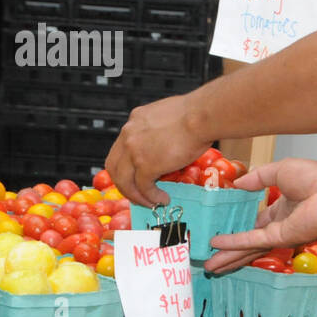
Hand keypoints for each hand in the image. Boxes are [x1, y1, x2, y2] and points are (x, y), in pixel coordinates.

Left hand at [105, 94, 211, 208]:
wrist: (201, 116)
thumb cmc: (197, 113)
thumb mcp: (170, 117)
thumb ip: (163, 130)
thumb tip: (171, 143)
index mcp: (135, 120)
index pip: (121, 147)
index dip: (126, 165)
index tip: (136, 175)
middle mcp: (129, 134)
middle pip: (114, 166)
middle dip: (124, 184)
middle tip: (137, 194)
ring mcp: (134, 150)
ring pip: (124, 180)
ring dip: (135, 195)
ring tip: (149, 203)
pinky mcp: (145, 165)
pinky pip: (143, 187)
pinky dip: (151, 197)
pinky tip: (163, 199)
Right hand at [204, 159, 316, 273]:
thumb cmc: (316, 178)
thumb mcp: (280, 170)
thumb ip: (258, 177)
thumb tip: (238, 183)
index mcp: (284, 207)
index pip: (257, 221)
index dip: (240, 226)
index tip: (222, 229)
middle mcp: (281, 223)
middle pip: (250, 241)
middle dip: (230, 251)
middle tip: (211, 256)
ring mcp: (280, 233)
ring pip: (248, 247)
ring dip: (228, 256)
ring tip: (209, 265)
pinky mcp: (280, 237)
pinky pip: (252, 241)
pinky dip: (234, 244)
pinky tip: (217, 248)